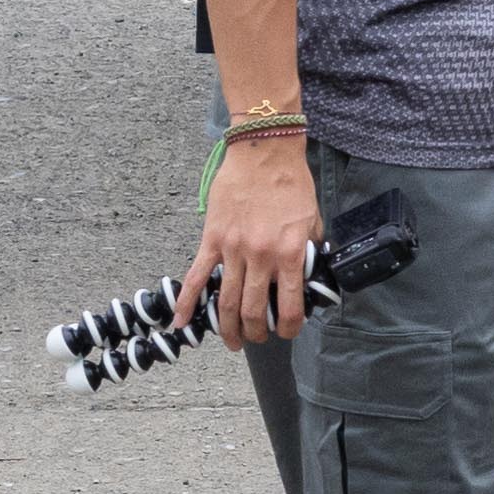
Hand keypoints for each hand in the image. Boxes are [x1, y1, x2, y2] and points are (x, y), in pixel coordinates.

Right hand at [188, 130, 322, 341]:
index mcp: (290, 254)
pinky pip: (197, 276)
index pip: (290, 306)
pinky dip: (186, 302)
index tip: (288, 332)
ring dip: (229, 327)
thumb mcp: (313, 219)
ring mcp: (234, 250)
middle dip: (256, 333)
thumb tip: (309, 274)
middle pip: (254, 311)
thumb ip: (311, 250)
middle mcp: (261, 257)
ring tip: (232, 341)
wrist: (264, 151)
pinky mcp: (213, 239)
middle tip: (257, 339)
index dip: (290, 327)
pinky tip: (181, 322)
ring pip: (227, 301)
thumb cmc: (291, 182)